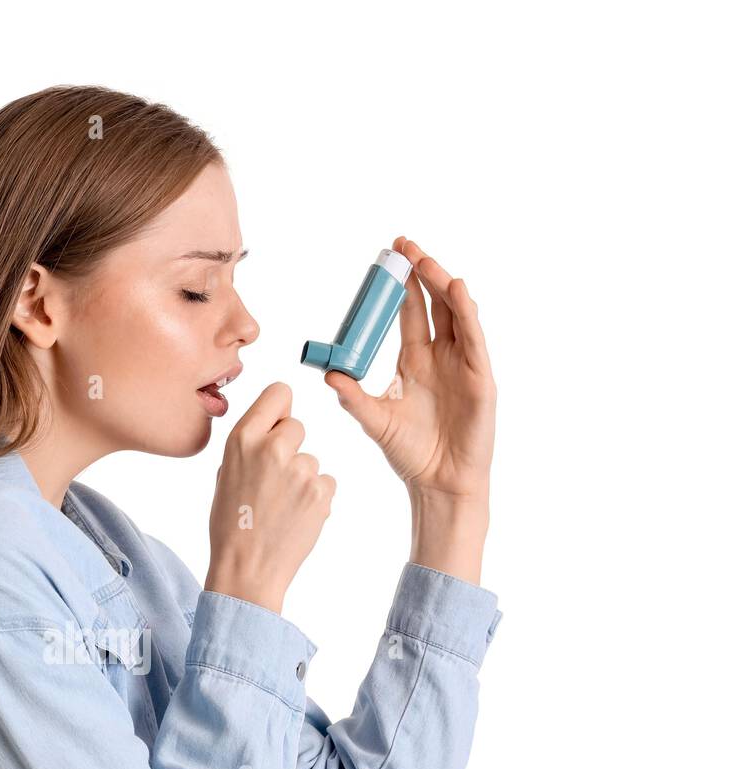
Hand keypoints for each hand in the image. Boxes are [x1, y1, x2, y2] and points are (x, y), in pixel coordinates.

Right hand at [204, 382, 334, 613]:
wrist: (247, 569)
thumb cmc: (231, 525)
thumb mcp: (226, 475)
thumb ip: (249, 446)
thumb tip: (271, 427)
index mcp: (243, 439)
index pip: (279, 393)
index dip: (279, 410)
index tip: (277, 425)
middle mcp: (272, 448)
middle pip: (298, 426)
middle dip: (291, 448)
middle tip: (274, 481)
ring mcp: (300, 470)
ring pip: (312, 460)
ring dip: (302, 479)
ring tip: (281, 507)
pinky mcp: (321, 491)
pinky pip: (325, 482)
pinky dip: (315, 498)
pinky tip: (296, 516)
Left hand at [324, 237, 495, 502]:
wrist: (438, 482)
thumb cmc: (410, 454)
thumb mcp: (375, 421)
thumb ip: (354, 398)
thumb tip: (327, 376)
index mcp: (415, 361)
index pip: (409, 314)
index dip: (398, 288)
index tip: (384, 260)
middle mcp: (441, 357)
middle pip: (434, 304)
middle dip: (420, 273)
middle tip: (403, 245)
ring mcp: (463, 365)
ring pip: (457, 314)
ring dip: (442, 284)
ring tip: (424, 260)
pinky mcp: (481, 379)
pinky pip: (475, 340)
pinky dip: (468, 314)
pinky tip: (457, 291)